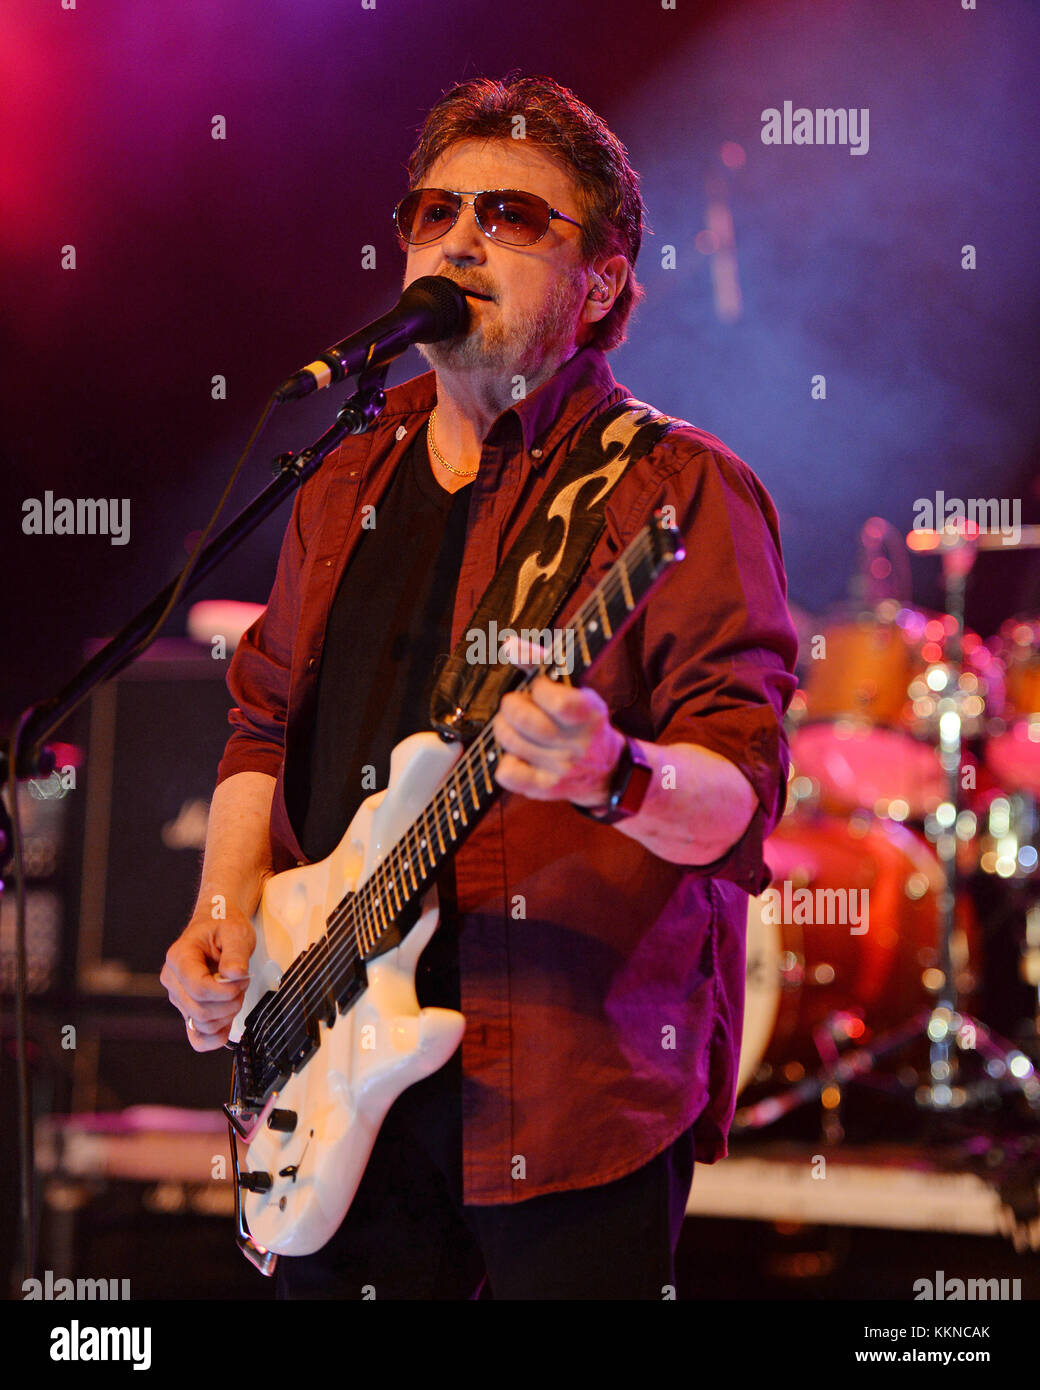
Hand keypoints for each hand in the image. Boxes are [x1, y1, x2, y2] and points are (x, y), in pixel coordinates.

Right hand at [161, 907, 255, 1051]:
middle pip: (200, 1010)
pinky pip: (196, 1036)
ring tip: (236, 993)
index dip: (225, 991)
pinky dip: (213, 1038)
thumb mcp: (236, 931)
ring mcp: (179, 997)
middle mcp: (173, 979)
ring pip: (200, 1025)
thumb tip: (234, 975)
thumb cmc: (224, 926)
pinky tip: (227, 1027)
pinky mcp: (188, 1008)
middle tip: (243, 984)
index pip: (198, 988)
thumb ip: (236, 953)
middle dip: (230, 1003)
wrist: (217, 925)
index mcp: (179, 957)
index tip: (242, 978)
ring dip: (226, 1015)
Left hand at [492, 673, 624, 806]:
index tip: (540, 686)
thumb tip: (508, 645)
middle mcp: (579, 744)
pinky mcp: (547, 789)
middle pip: (524, 720)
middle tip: (518, 705)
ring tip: (516, 727)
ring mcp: (562, 769)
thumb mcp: (575, 688)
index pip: (557, 702)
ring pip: (510, 742)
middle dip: (511, 705)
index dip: (539, 688)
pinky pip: (507, 774)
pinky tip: (519, 754)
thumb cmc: (582, 720)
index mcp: (591, 714)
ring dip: (504, 728)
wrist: (607, 770)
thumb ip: (541, 662)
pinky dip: (505, 761)